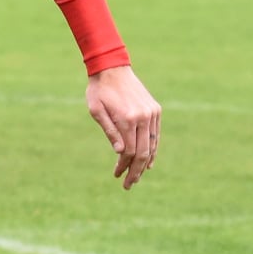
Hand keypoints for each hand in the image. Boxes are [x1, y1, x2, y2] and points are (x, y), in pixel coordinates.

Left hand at [86, 64, 160, 189]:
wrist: (112, 68)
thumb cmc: (99, 91)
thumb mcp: (96, 111)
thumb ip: (109, 132)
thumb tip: (120, 153)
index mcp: (127, 118)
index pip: (129, 152)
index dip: (123, 166)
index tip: (116, 175)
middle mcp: (143, 117)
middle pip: (143, 152)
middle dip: (135, 171)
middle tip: (128, 185)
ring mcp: (152, 113)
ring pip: (152, 145)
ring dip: (145, 164)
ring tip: (137, 177)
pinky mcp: (155, 110)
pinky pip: (156, 135)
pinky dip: (153, 149)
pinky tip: (149, 162)